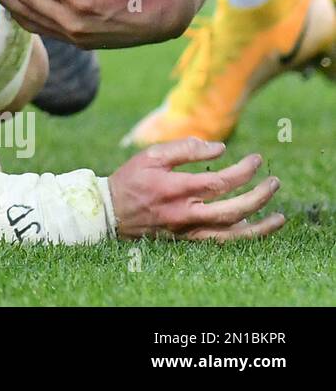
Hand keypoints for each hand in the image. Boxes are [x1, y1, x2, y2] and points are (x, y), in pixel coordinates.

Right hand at [109, 138, 283, 241]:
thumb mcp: (152, 156)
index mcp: (176, 189)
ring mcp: (187, 230)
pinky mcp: (186, 239)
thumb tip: (219, 148)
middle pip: (232, 210)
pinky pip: (220, 242)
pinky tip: (254, 227)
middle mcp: (184, 213)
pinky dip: (241, 237)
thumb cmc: (131, 179)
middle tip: (275, 182)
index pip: (220, 182)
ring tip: (280, 217)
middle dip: (259, 196)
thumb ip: (185, 149)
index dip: (243, 171)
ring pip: (231, 234)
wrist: (110, 212)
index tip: (257, 160)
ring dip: (259, 226)